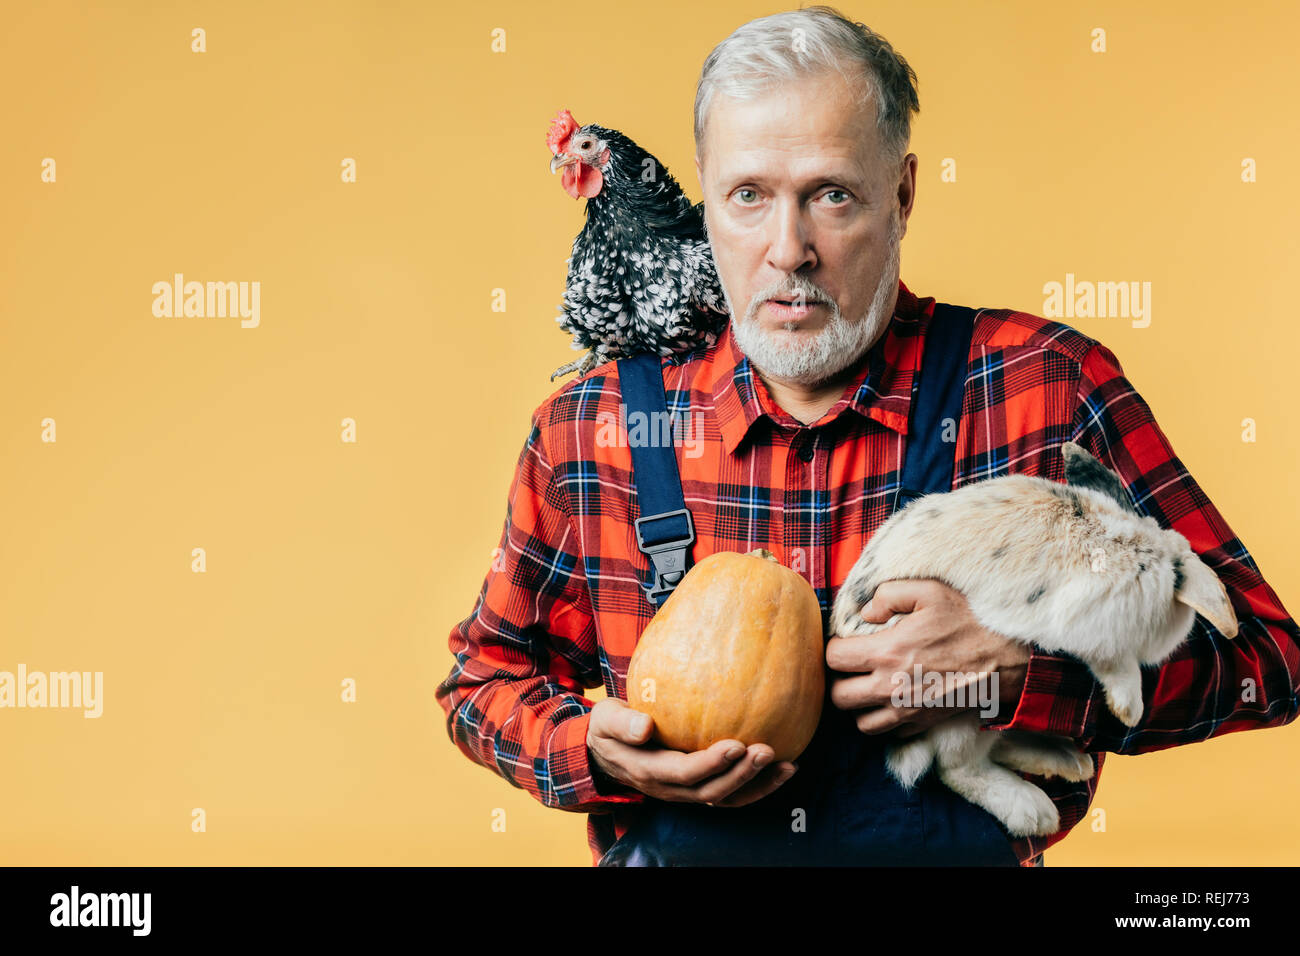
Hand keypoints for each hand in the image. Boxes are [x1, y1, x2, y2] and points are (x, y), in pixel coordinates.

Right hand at [586, 697, 797, 806]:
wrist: (606, 751)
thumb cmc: (609, 728)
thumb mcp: (606, 719)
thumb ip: (623, 723)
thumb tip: (645, 726)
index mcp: (649, 771)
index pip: (684, 772)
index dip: (712, 762)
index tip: (736, 744)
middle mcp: (670, 789)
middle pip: (711, 790)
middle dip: (741, 774)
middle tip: (766, 751)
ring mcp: (686, 793)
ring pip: (726, 798)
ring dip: (757, 785)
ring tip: (787, 766)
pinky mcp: (698, 788)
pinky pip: (731, 794)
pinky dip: (758, 786)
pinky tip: (783, 767)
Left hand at [825, 579, 1030, 736]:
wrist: (1007, 659)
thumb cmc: (968, 621)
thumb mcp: (929, 592)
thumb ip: (888, 594)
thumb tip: (865, 612)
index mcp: (887, 652)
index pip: (833, 659)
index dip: (833, 648)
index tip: (845, 642)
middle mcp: (891, 687)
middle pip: (838, 697)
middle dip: (838, 681)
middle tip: (852, 668)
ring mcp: (907, 711)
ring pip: (860, 723)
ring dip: (859, 706)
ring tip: (868, 687)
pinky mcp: (923, 723)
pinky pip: (888, 733)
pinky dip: (883, 721)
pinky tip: (891, 701)